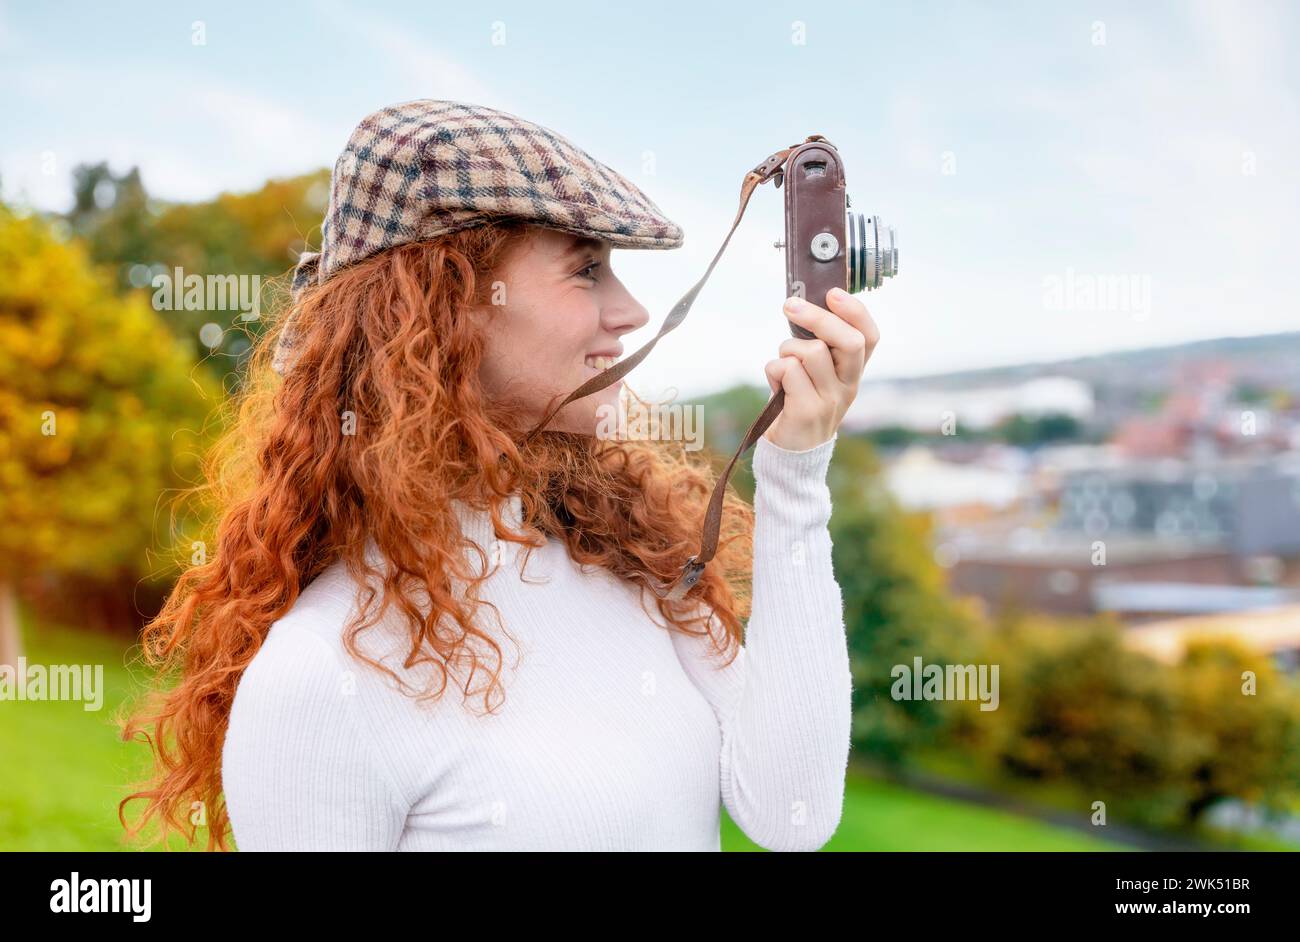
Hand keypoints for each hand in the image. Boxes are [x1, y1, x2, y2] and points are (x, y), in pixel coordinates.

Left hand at [762, 286, 879, 451]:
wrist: (792, 452)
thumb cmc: (799, 402)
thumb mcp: (817, 374)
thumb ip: (818, 346)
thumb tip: (802, 304)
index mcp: (853, 372)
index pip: (869, 337)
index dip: (855, 312)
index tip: (833, 293)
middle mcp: (848, 385)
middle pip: (847, 340)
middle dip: (817, 318)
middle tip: (790, 306)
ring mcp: (830, 400)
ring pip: (809, 352)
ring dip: (786, 350)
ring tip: (783, 366)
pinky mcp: (807, 411)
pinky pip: (787, 371)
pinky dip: (773, 370)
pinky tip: (776, 385)